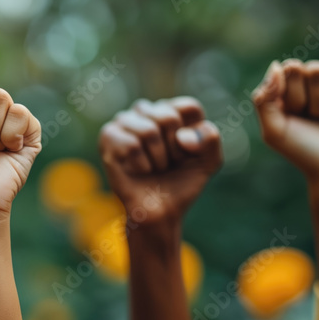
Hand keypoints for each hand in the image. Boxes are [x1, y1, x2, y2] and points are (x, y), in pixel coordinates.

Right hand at [99, 97, 221, 225]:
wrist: (160, 212)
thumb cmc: (182, 183)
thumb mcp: (209, 161)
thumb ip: (210, 139)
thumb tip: (182, 136)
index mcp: (172, 110)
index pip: (188, 107)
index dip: (193, 137)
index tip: (187, 154)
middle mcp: (147, 111)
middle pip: (168, 117)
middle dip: (174, 149)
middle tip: (168, 164)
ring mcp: (125, 121)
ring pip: (149, 131)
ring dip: (157, 159)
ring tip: (153, 167)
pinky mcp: (108, 136)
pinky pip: (131, 145)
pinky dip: (141, 165)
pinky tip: (137, 170)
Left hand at [252, 59, 318, 182]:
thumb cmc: (303, 151)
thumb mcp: (273, 131)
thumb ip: (263, 99)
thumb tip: (277, 66)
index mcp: (290, 87)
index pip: (292, 68)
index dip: (295, 94)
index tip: (296, 114)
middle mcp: (314, 82)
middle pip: (316, 68)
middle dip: (315, 100)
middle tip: (316, 119)